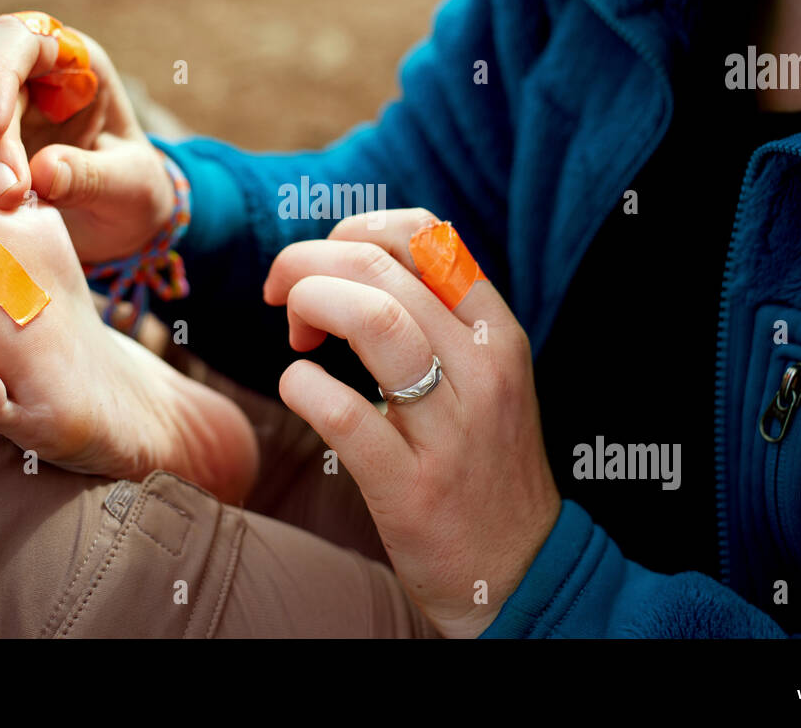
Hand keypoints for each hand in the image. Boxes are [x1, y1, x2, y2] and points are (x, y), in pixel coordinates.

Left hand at [263, 208, 560, 637]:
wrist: (518, 570)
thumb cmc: (480, 462)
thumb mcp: (482, 376)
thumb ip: (433, 319)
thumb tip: (346, 265)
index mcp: (496, 333)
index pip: (424, 235)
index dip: (354, 230)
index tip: (324, 261)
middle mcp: (483, 369)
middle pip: (380, 269)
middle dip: (308, 266)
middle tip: (282, 298)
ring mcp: (452, 429)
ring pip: (373, 319)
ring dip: (310, 307)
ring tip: (295, 335)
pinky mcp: (412, 487)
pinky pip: (343, 412)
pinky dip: (302, 386)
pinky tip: (299, 388)